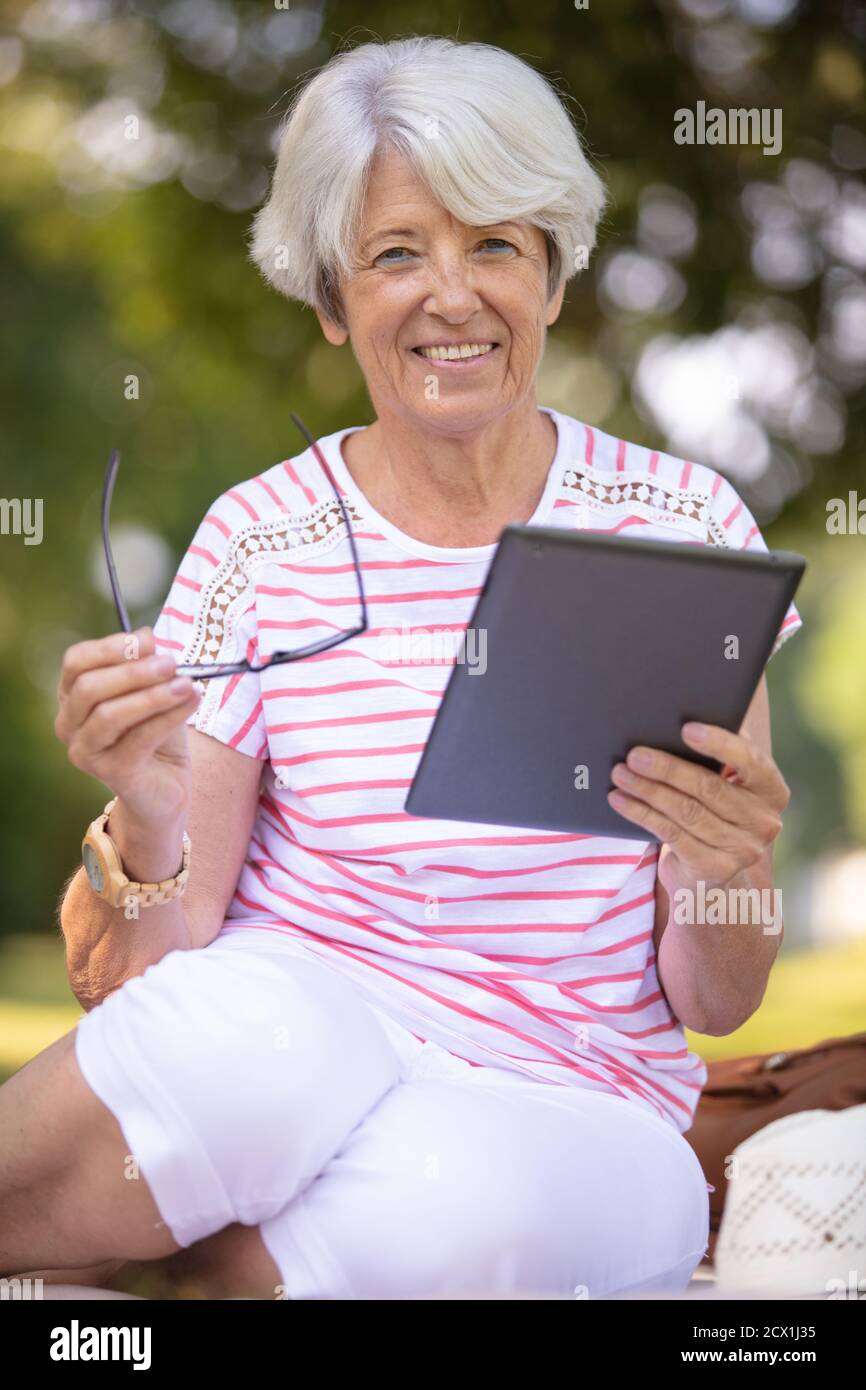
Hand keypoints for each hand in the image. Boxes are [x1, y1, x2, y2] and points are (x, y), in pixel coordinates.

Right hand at [55, 628, 200, 825]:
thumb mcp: (154, 691)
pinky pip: (139, 739)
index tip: (147, 641)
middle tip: (172, 662)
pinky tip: (192, 701)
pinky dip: (168, 717)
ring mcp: (84, 752)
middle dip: (133, 671)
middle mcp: (68, 724)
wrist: (167, 785)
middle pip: (89, 687)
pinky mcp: (110, 773)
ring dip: (152, 695)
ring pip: (110, 715)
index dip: (109, 647)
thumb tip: (145, 636)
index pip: (76, 662)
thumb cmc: (156, 732)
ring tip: (187, 683)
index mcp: (72, 696)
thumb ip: (146, 665)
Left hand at [607, 721, 789, 892]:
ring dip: (648, 790)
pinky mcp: (714, 869)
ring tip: (620, 774)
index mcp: (772, 790)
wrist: (710, 867)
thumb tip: (676, 720)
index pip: (750, 761)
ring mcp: (742, 849)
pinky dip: (641, 814)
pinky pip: (671, 834)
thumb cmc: (712, 808)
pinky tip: (620, 800)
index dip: (718, 744)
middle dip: (667, 768)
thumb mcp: (723, 782)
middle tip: (634, 755)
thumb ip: (715, 756)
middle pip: (709, 788)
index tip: (685, 729)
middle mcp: (764, 822)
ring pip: (686, 812)